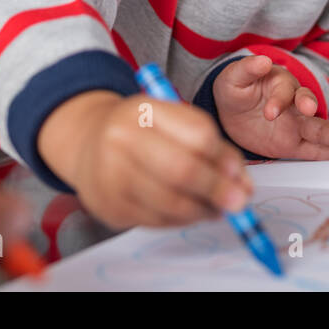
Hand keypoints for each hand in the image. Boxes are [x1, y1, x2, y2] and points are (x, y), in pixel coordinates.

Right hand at [36, 90, 252, 229]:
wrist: (87, 141)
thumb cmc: (141, 131)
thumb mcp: (171, 121)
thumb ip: (209, 146)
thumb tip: (242, 184)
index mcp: (145, 108)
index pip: (198, 134)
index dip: (225, 158)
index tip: (240, 174)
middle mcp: (122, 137)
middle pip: (182, 169)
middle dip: (217, 190)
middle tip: (239, 203)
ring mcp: (111, 172)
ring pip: (170, 200)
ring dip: (202, 211)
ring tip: (217, 210)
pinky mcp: (109, 204)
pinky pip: (156, 220)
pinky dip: (181, 220)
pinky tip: (190, 213)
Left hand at [212, 55, 328, 159]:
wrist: (229, 113)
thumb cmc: (235, 90)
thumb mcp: (234, 77)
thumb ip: (247, 69)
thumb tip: (263, 60)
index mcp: (280, 83)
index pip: (285, 91)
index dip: (279, 100)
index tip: (270, 113)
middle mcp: (293, 103)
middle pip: (310, 106)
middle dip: (315, 113)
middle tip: (314, 115)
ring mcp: (295, 125)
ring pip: (319, 131)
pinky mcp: (293, 145)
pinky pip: (314, 151)